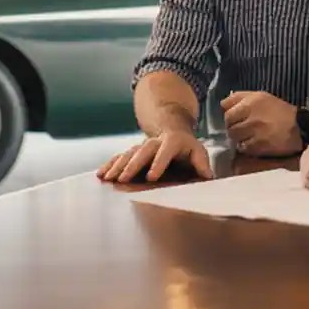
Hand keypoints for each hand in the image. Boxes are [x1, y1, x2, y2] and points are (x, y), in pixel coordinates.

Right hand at [96, 129, 212, 182]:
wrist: (172, 131)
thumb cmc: (186, 148)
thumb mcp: (198, 151)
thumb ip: (201, 163)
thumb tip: (207, 176)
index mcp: (172, 142)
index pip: (165, 152)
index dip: (158, 164)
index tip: (151, 177)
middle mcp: (154, 142)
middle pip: (142, 151)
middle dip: (132, 165)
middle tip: (124, 178)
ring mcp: (141, 146)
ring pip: (128, 154)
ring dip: (118, 165)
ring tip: (109, 178)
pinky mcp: (132, 151)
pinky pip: (119, 157)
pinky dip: (110, 165)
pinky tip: (101, 174)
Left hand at [222, 90, 301, 155]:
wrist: (300, 127)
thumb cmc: (280, 111)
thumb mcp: (262, 97)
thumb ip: (242, 98)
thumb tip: (223, 104)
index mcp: (251, 100)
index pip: (226, 105)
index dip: (229, 112)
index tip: (235, 117)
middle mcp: (251, 113)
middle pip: (228, 122)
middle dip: (232, 125)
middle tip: (241, 128)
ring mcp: (254, 130)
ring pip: (233, 135)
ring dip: (237, 137)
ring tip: (247, 136)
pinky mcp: (258, 145)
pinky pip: (242, 147)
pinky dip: (245, 147)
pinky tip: (253, 144)